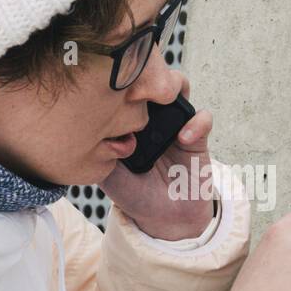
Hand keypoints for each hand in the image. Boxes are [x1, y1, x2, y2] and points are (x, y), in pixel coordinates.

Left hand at [98, 77, 215, 240]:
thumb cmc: (133, 194)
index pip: (126, 86)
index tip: (113, 86)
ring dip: (172, 85)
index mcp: (128, 119)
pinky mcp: (197, 137)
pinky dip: (196, 122)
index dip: (121, 78)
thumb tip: (87, 126)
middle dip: (147, 72)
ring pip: (178, 85)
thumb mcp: (106, 172)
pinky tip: (183, 138)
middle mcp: (151, 115)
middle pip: (151, 76)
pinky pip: (202, 118)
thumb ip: (98, 149)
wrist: (164, 218)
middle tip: (138, 85)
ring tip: (162, 100)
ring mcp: (175, 123)